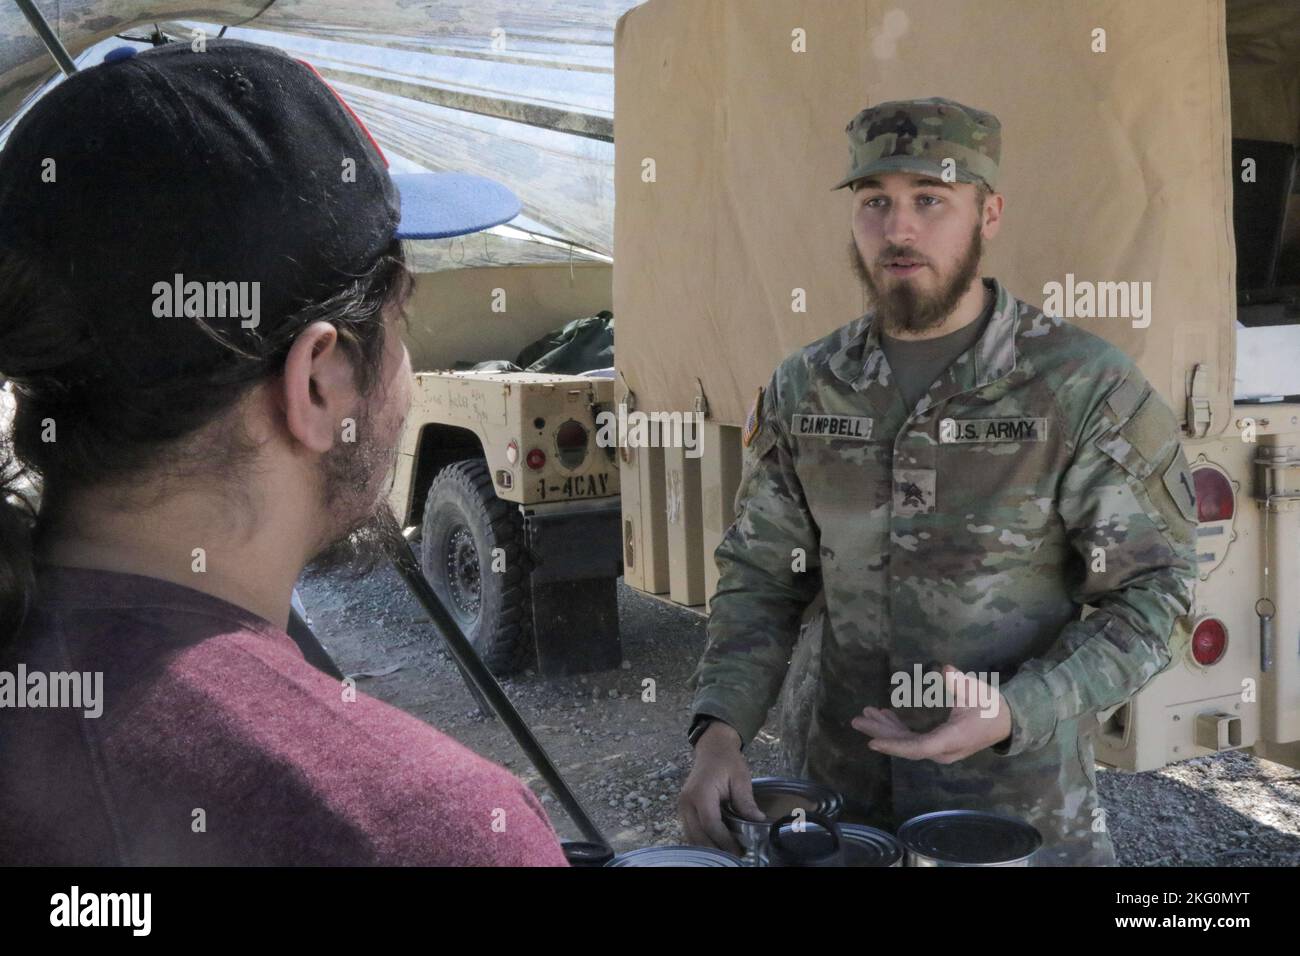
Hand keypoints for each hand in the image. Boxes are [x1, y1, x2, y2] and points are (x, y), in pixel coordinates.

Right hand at [678, 721, 763, 853]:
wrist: (713, 749)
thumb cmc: (727, 761)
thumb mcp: (740, 778)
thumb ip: (746, 801)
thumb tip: (758, 821)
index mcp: (701, 793)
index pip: (710, 824)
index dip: (724, 840)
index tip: (739, 850)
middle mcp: (687, 802)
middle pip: (697, 835)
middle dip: (716, 848)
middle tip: (736, 855)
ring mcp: (682, 806)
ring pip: (691, 836)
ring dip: (708, 846)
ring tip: (728, 851)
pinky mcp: (683, 809)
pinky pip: (690, 831)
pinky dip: (702, 840)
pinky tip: (717, 842)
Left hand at [850, 665, 1012, 762]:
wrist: (1006, 721)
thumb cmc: (990, 705)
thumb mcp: (977, 692)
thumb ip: (960, 683)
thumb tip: (946, 670)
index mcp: (952, 739)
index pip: (918, 746)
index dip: (894, 745)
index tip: (872, 741)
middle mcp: (942, 750)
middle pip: (907, 745)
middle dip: (881, 732)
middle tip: (857, 720)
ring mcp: (939, 749)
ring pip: (908, 743)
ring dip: (887, 729)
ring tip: (867, 714)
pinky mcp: (938, 744)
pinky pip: (913, 740)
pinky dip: (898, 728)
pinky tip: (885, 716)